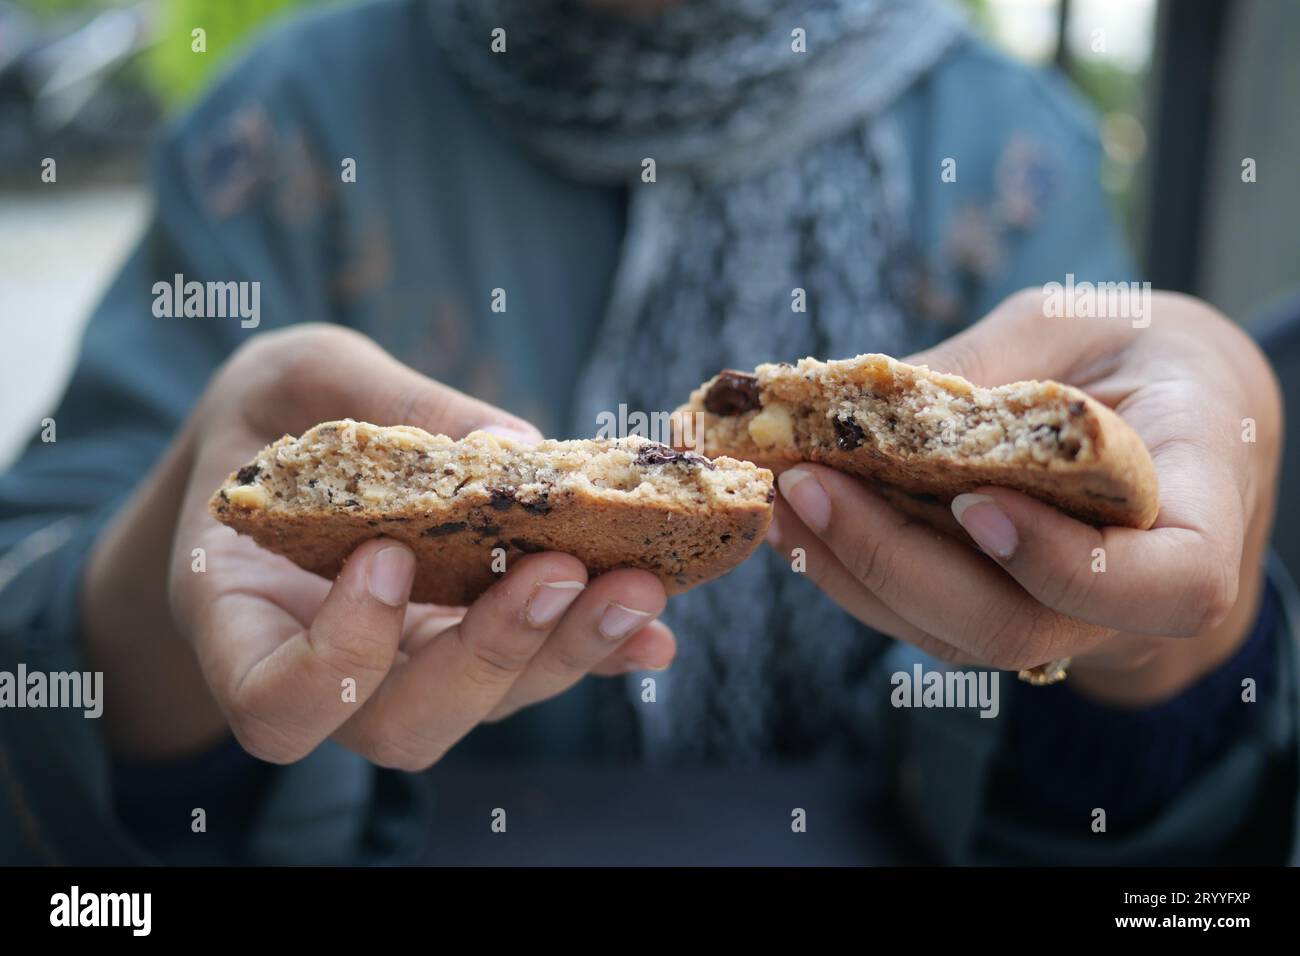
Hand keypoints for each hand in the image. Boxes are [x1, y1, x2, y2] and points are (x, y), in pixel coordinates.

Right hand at [83, 325, 674, 762]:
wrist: (274, 443)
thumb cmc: (267, 411)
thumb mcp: (303, 375)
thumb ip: (389, 406)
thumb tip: (517, 451)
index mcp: (241, 615)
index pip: (274, 704)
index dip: (337, 661)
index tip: (391, 558)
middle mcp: (324, 665)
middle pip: (402, 724)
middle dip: (490, 658)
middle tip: (558, 571)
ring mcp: (404, 664)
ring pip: (483, 706)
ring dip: (565, 652)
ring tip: (637, 585)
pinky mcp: (468, 642)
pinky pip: (533, 668)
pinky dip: (598, 650)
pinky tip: (655, 624)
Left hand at [765, 290, 1281, 704]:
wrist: (1174, 411)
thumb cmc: (1143, 353)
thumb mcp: (1083, 323)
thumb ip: (997, 364)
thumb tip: (868, 398)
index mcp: (1204, 511)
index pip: (1168, 584)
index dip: (1068, 566)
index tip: (974, 503)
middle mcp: (1134, 595)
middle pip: (1018, 626)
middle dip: (897, 561)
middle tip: (810, 484)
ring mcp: (1062, 618)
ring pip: (953, 635)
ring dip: (853, 570)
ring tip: (780, 494)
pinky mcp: (1000, 611)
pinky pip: (924, 617)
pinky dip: (852, 570)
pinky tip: (796, 515)